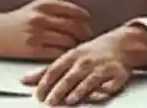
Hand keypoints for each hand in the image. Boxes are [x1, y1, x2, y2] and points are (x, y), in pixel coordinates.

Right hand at [0, 0, 92, 59]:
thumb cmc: (11, 22)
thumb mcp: (32, 8)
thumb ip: (51, 10)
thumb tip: (74, 16)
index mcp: (42, 5)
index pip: (72, 10)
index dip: (84, 17)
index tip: (88, 21)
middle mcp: (41, 17)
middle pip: (74, 26)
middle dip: (84, 33)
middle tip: (87, 37)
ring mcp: (38, 34)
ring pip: (67, 40)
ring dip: (75, 46)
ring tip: (77, 48)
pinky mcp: (33, 49)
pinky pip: (57, 53)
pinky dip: (64, 55)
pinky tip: (64, 55)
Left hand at [22, 25, 146, 104]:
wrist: (121, 44)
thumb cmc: (91, 52)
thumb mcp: (69, 57)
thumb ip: (48, 70)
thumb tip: (25, 80)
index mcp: (72, 56)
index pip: (55, 69)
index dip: (45, 82)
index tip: (38, 94)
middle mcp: (86, 61)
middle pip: (70, 76)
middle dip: (59, 90)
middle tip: (50, 102)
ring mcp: (102, 67)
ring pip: (89, 80)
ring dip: (79, 91)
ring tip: (70, 100)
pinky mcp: (118, 74)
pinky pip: (110, 85)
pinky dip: (102, 91)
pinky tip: (95, 96)